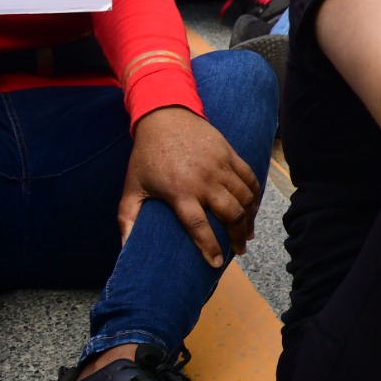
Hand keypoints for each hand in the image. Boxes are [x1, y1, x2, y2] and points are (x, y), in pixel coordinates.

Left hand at [119, 105, 259, 268]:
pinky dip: (255, 196)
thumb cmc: (147, 156)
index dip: (210, 247)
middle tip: (238, 251)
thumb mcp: (132, 187)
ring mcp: (220, 166)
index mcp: (179, 191)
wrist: (164, 116)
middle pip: (231, 214)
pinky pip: (250, 178)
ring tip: (247, 233)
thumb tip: (125, 247)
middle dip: (237, 236)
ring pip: (245, 198)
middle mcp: (203, 180)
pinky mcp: (230, 154)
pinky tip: (253, 209)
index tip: (216, 263)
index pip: (199, 226)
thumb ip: (128, 219)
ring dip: (249, 219)